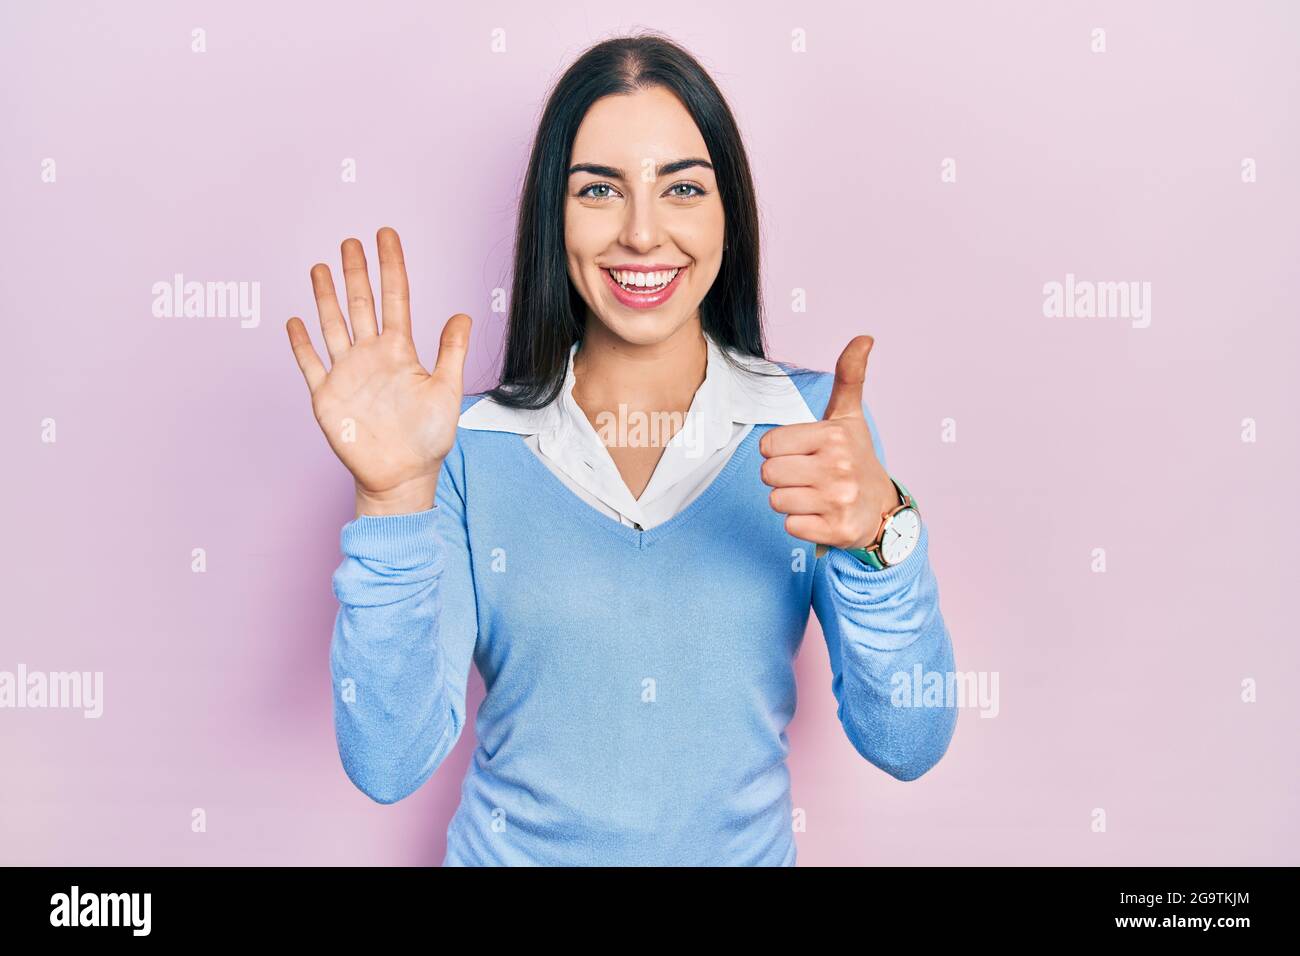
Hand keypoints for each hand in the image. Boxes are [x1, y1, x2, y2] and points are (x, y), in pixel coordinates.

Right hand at [286, 226, 472, 515]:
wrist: (402, 477)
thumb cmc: (428, 439)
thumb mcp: (447, 391)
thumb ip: (452, 353)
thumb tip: (463, 315)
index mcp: (400, 351)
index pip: (395, 297)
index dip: (391, 265)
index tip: (386, 235)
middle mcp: (371, 356)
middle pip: (361, 303)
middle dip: (355, 271)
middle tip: (350, 241)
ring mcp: (347, 373)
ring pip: (332, 324)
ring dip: (325, 296)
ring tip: (320, 266)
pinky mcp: (326, 396)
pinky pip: (310, 363)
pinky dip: (300, 343)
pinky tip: (294, 321)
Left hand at [759, 335, 898, 555]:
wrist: (884, 510)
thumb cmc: (855, 458)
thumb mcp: (849, 417)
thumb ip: (849, 377)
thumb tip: (864, 336)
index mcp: (834, 436)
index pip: (768, 445)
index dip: (779, 451)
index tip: (803, 454)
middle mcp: (838, 467)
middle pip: (768, 473)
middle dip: (782, 477)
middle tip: (808, 477)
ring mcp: (839, 501)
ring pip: (776, 501)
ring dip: (790, 501)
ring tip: (815, 496)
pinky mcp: (837, 531)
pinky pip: (790, 527)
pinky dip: (800, 524)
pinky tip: (820, 516)